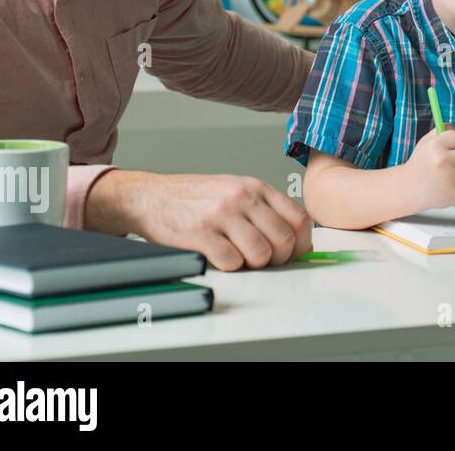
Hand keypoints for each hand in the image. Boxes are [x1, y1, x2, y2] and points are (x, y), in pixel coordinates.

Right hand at [85, 170, 311, 271]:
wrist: (152, 195)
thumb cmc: (195, 196)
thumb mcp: (236, 189)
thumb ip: (263, 209)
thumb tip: (293, 238)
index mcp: (256, 187)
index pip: (299, 218)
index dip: (302, 243)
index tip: (295, 253)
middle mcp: (243, 198)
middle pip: (284, 239)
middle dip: (280, 258)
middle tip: (266, 262)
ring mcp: (222, 214)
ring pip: (261, 253)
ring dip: (255, 265)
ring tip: (241, 259)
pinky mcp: (201, 233)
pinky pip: (231, 261)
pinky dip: (230, 266)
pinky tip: (221, 258)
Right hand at [404, 127, 454, 210]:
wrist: (408, 190)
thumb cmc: (420, 165)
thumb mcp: (425, 143)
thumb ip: (441, 131)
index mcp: (435, 145)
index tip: (452, 150)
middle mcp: (443, 160)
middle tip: (451, 165)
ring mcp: (449, 178)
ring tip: (453, 177)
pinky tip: (450, 188)